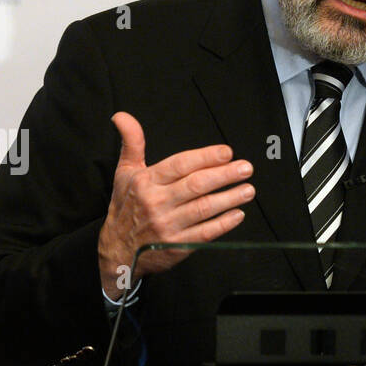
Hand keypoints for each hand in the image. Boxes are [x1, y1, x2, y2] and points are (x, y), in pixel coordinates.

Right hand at [97, 111, 255, 299]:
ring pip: (204, 208)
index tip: (227, 152)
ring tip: (248, 190)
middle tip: (245, 168)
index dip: (205, 157)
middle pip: (196, 185)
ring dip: (230, 198)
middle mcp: (156, 203)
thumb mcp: (124, 172)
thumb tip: (122, 116)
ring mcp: (167, 226)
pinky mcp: (176, 246)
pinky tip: (238, 214)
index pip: (180, 165)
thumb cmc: (125, 207)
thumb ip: (131, 142)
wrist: (118, 249)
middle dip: (224, 175)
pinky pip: (205, 233)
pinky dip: (223, 224)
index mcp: (146, 182)